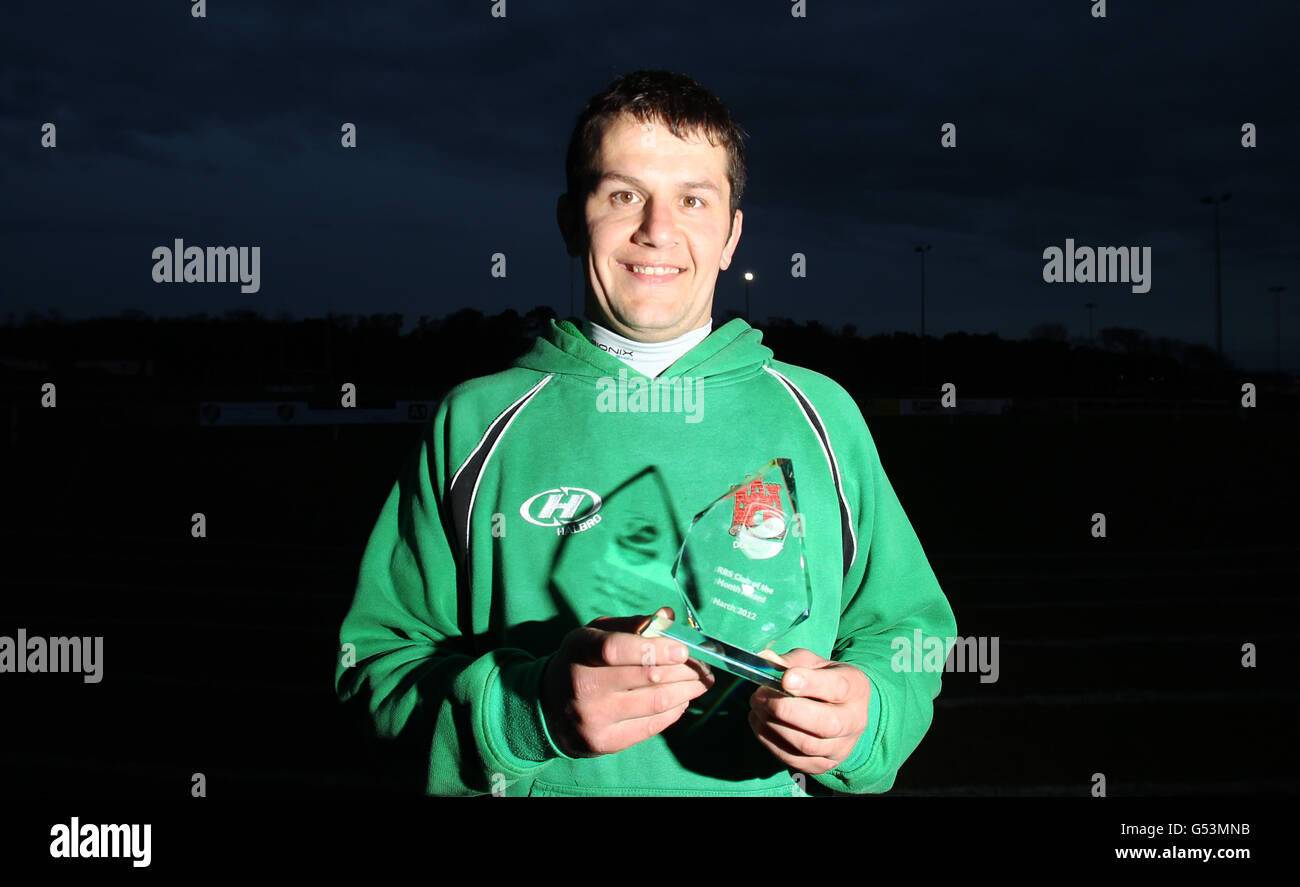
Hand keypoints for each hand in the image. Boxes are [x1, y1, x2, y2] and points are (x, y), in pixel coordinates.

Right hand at [541, 607, 714, 757]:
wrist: (549, 707)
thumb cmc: (582, 662)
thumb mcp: (596, 634)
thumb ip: (633, 624)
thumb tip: (669, 617)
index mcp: (579, 650)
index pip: (615, 649)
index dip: (654, 649)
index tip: (683, 650)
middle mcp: (581, 685)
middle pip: (646, 678)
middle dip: (684, 671)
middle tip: (704, 666)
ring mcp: (592, 717)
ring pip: (655, 703)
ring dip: (687, 691)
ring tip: (701, 682)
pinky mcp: (604, 742)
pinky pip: (651, 726)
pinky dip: (674, 711)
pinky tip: (682, 700)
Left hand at [748, 648, 870, 774]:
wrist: (838, 710)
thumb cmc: (822, 680)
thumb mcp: (810, 663)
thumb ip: (789, 661)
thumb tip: (765, 659)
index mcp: (856, 688)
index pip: (838, 688)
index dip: (810, 684)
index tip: (785, 679)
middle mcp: (854, 721)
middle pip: (826, 725)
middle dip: (787, 710)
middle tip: (760, 694)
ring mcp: (840, 748)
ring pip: (806, 745)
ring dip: (773, 725)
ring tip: (756, 705)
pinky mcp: (822, 765)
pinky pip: (793, 759)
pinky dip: (769, 740)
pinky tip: (759, 721)